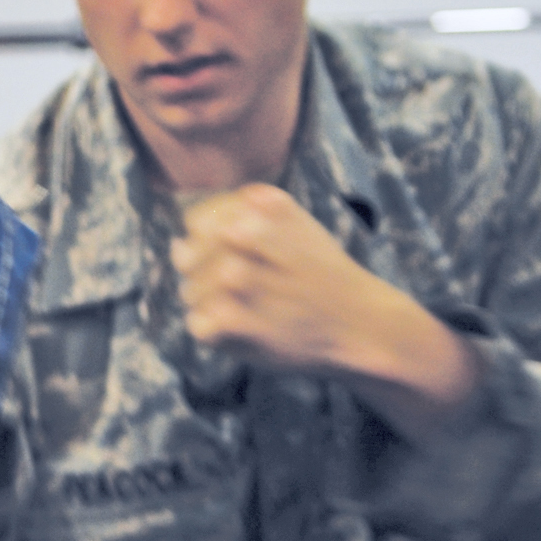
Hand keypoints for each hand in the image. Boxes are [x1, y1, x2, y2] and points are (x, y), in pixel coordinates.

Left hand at [171, 184, 478, 439]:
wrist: (363, 324)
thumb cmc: (324, 276)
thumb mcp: (295, 225)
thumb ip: (241, 220)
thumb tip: (178, 244)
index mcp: (259, 205)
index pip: (197, 222)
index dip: (208, 245)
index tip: (236, 262)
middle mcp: (242, 235)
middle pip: (187, 257)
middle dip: (206, 275)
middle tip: (249, 293)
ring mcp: (233, 278)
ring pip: (190, 292)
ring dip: (213, 306)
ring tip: (255, 312)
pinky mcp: (229, 320)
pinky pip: (198, 325)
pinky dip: (218, 334)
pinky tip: (251, 331)